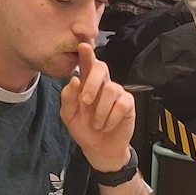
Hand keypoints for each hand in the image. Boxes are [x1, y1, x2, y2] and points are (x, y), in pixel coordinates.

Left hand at [60, 43, 135, 172]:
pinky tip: (107, 125)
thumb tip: (74, 80)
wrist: (99, 149)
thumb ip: (67, 98)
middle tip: (85, 101)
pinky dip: (111, 118)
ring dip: (100, 111)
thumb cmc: (84, 129)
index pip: (86, 64)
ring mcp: (117, 93)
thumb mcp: (68, 116)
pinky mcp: (128, 104)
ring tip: (97, 123)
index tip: (83, 45)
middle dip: (92, 83)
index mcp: (87, 84)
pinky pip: (121, 105)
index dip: (86, 54)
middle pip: (102, 68)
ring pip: (111, 89)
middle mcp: (102, 85)